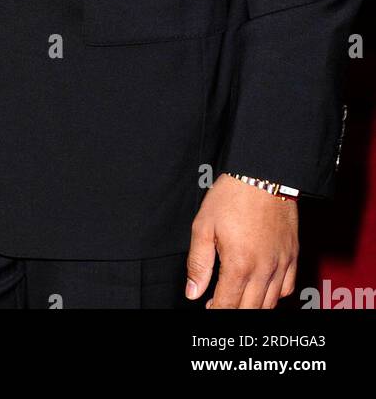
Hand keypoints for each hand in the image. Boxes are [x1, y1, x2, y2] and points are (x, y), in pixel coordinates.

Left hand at [186, 173, 297, 308]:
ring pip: (271, 303)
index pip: (228, 305)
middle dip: (234, 311)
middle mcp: (263, 269)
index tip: (209, 308)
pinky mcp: (292, 255)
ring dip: (254, 307)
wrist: (262, 174)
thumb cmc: (232, 195)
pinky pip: (288, 288)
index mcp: (239, 264)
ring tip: (239, 300)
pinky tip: (264, 289)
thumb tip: (193, 291)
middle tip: (220, 305)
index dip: (217, 311)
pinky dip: (276, 295)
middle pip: (250, 309)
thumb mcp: (203, 225)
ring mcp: (281, 264)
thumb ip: (198, 263)